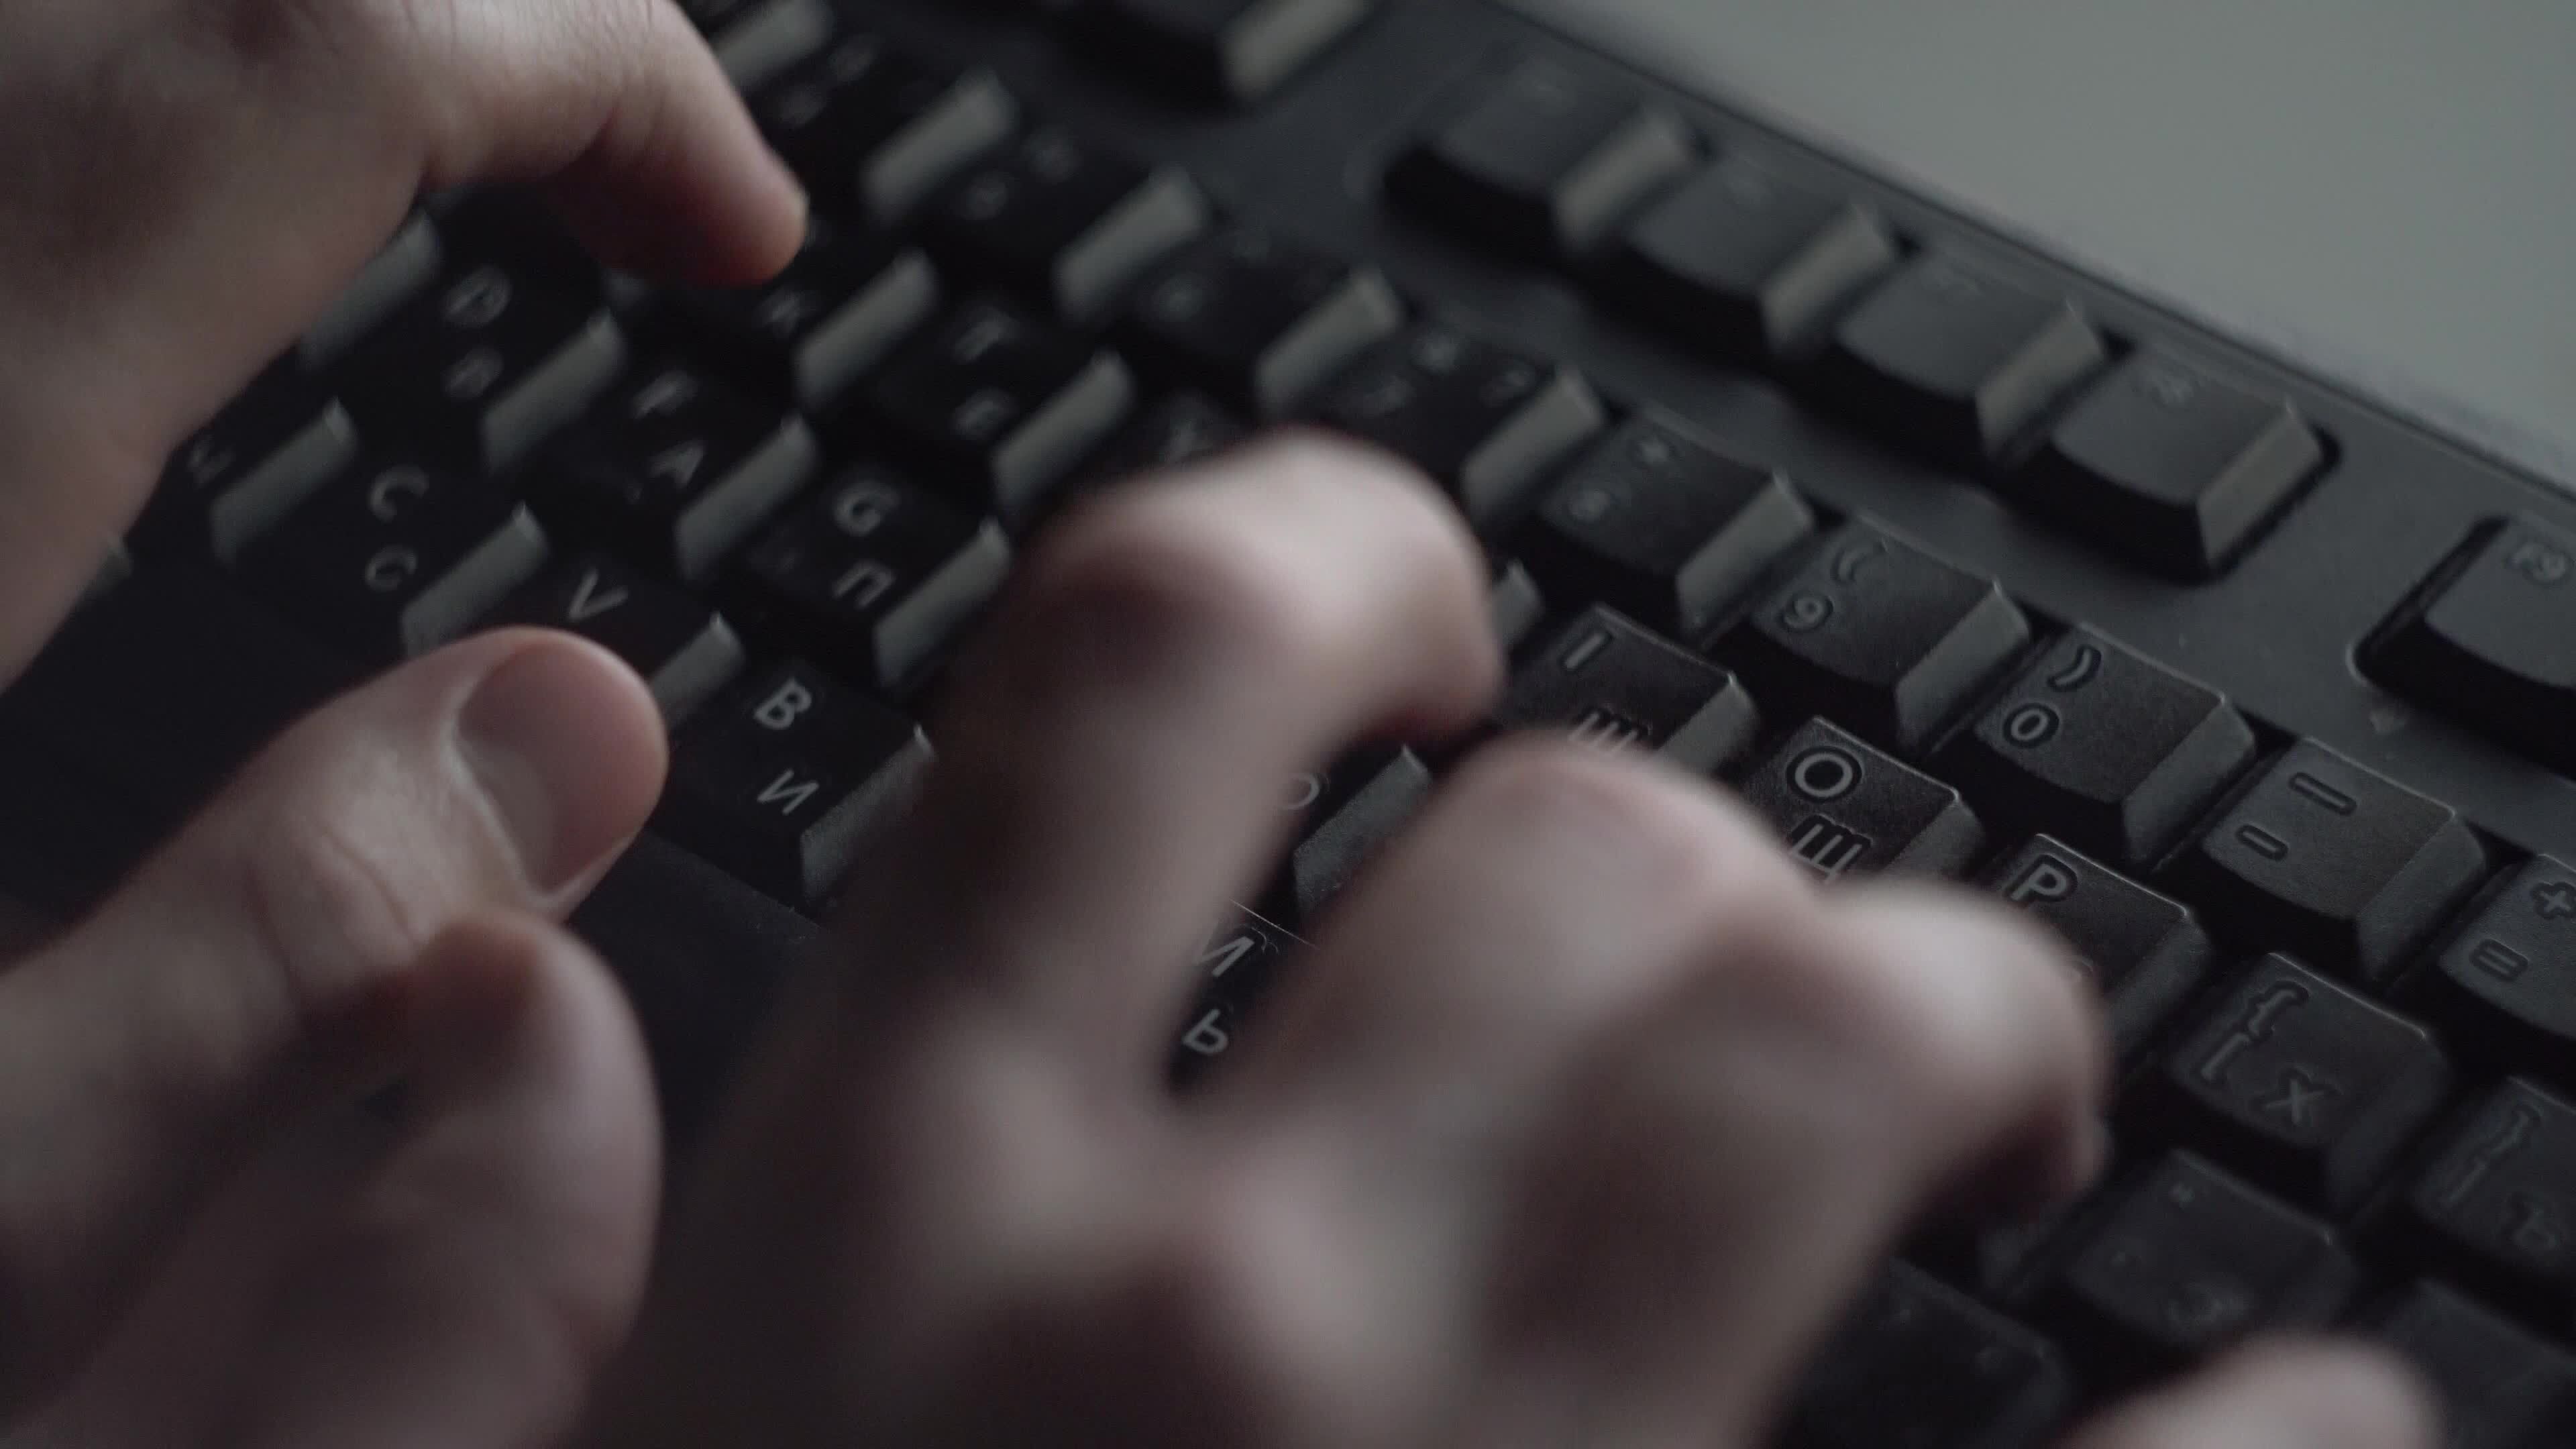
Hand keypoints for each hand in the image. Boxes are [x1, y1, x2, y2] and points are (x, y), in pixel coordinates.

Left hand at [0, 0, 796, 1440]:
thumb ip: (277, 968)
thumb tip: (563, 751)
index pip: (327, 49)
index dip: (599, 72)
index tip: (739, 238)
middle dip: (476, 15)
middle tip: (625, 180)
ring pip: (89, 15)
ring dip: (297, 54)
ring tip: (435, 179)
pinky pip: (2, 104)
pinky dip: (141, 117)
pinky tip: (161, 290)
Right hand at [578, 437, 2437, 1448]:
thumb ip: (445, 1314)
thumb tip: (512, 1032)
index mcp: (891, 1253)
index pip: (1134, 680)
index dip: (1323, 564)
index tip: (1422, 623)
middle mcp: (1211, 1342)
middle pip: (1579, 855)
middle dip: (1691, 862)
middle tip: (1732, 952)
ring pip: (1845, 1060)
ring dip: (1962, 1034)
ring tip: (1986, 1118)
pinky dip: (2271, 1438)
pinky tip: (2286, 1427)